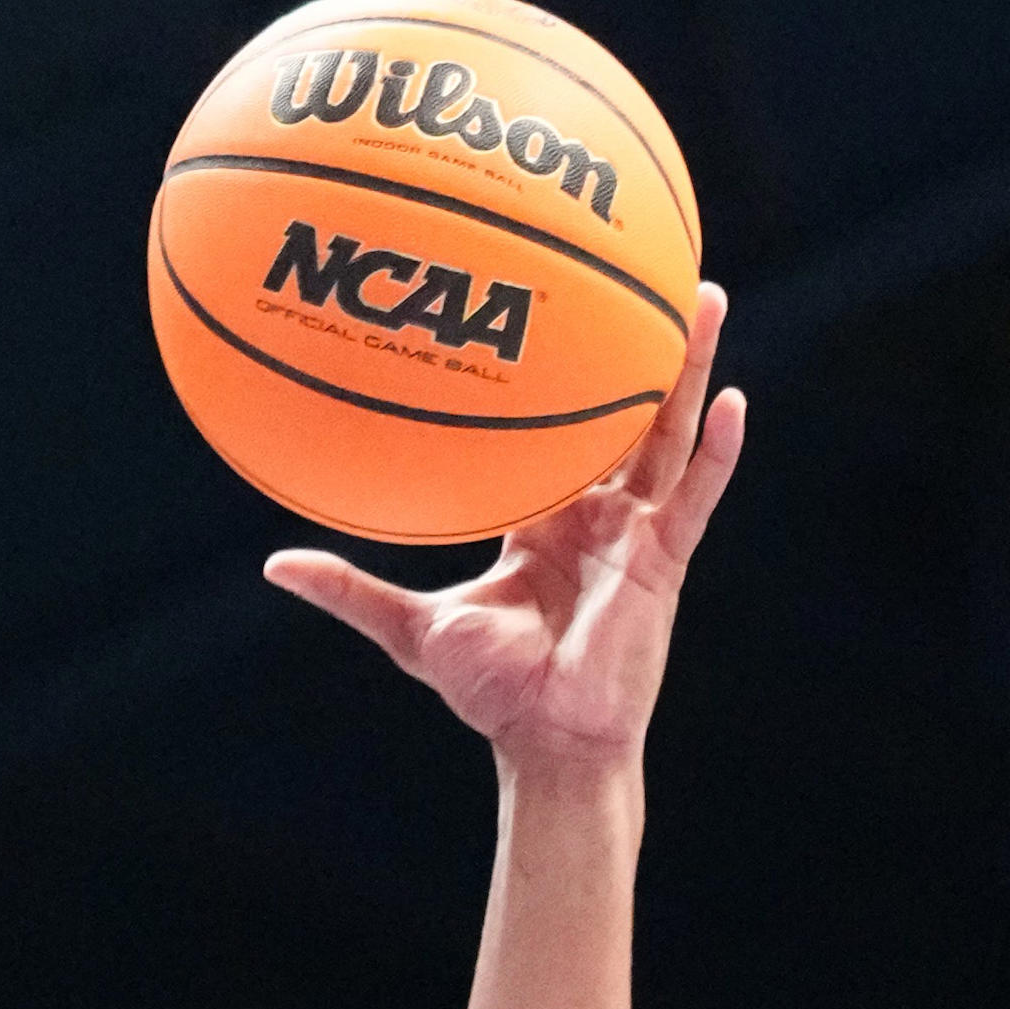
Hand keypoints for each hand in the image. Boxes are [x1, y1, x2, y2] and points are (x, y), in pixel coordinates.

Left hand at [266, 285, 742, 771]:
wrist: (544, 742)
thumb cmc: (491, 691)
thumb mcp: (412, 629)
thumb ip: (350, 589)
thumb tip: (273, 564)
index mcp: (544, 518)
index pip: (550, 430)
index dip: (553, 375)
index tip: (546, 306)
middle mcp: (596, 514)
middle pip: (622, 411)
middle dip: (635, 344)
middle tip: (644, 266)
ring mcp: (636, 534)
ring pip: (667, 435)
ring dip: (688, 368)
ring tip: (702, 298)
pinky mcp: (664, 562)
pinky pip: (695, 498)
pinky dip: (716, 454)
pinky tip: (735, 402)